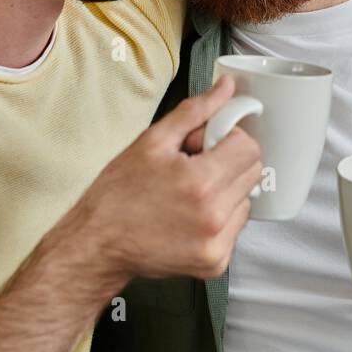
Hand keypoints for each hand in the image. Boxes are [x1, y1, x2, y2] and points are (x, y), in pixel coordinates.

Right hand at [82, 75, 262, 281]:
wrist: (97, 244)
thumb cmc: (118, 194)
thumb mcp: (153, 141)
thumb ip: (196, 111)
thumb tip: (226, 88)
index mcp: (201, 183)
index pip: (249, 148)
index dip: (228, 138)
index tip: (207, 143)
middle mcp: (213, 217)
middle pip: (253, 172)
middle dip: (229, 161)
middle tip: (195, 166)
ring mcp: (215, 245)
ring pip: (247, 200)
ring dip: (227, 190)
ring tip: (190, 193)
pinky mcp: (214, 264)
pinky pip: (235, 227)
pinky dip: (220, 217)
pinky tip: (190, 215)